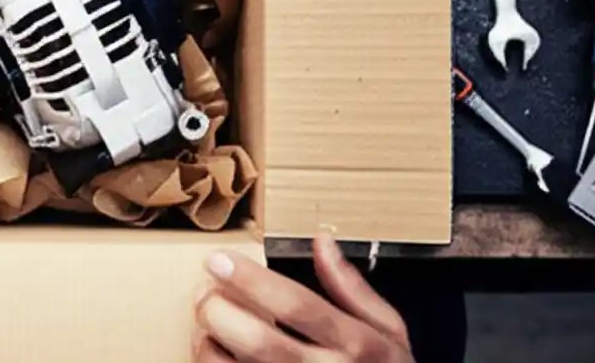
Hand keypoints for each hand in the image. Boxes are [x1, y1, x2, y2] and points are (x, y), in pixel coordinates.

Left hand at [194, 232, 412, 362]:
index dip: (254, 281)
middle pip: (259, 341)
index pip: (298, 306)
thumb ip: (354, 290)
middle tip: (205, 287)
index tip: (220, 259)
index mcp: (354, 344)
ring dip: (208, 337)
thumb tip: (323, 242)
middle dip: (221, 309)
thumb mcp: (388, 332)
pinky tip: (212, 345)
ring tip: (205, 314)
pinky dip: (211, 359)